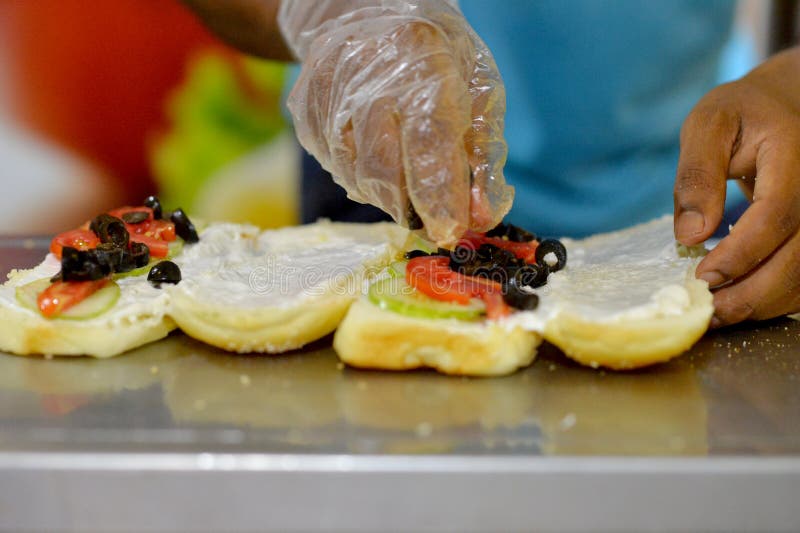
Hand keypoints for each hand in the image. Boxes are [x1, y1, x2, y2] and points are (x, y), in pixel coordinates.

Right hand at [278, 1, 512, 244]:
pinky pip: (336, 168)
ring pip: (357, 177)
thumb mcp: (477, 91)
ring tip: (407, 169)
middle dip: (412, 207)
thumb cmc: (438, 56)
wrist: (371, 9)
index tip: (448, 232)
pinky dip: (363, 176)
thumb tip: (480, 217)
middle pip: (384, 170)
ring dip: (388, 193)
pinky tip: (378, 149)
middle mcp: (367, 75)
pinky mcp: (303, 109)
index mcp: (422, 62)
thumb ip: (482, 157)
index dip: (438, 195)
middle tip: (433, 218)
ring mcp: (327, 92)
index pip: (427, 141)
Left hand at [674, 46, 799, 326]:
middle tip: (710, 311)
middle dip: (754, 291)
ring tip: (722, 314)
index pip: (778, 213)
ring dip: (767, 302)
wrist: (787, 105)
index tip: (702, 276)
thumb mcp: (708, 125)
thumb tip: (690, 234)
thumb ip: (697, 175)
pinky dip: (780, 296)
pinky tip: (746, 302)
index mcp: (796, 153)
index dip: (742, 252)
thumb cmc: (741, 114)